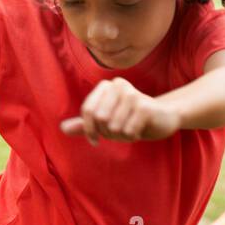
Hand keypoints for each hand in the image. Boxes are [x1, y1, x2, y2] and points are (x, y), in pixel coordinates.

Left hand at [59, 78, 179, 143]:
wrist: (161, 118)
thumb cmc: (130, 119)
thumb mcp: (106, 122)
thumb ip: (86, 124)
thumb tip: (63, 129)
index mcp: (107, 86)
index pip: (88, 111)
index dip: (89, 130)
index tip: (95, 140)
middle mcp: (119, 85)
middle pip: (100, 119)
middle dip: (108, 133)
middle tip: (119, 132)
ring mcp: (133, 94)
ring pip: (114, 127)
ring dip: (121, 136)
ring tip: (130, 129)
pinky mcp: (145, 106)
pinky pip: (128, 131)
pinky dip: (131, 137)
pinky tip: (139, 131)